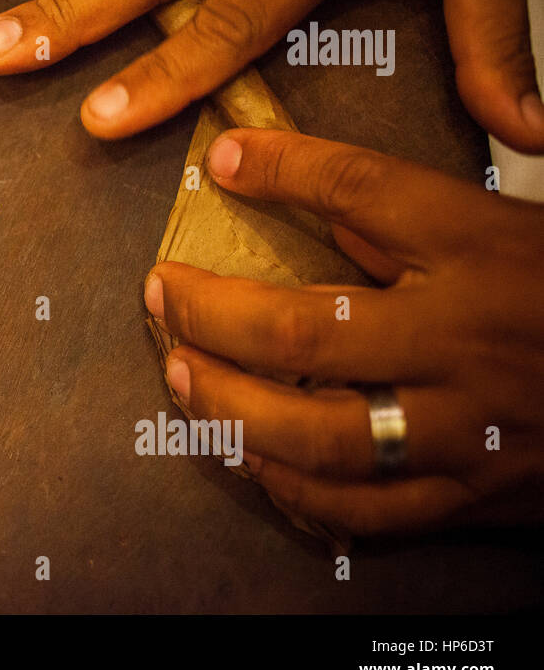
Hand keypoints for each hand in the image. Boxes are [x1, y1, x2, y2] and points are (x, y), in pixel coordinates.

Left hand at [143, 129, 543, 534]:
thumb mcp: (507, 227)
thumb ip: (403, 212)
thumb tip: (288, 184)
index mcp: (485, 253)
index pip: (368, 193)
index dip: (285, 169)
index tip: (224, 159)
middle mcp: (467, 342)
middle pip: (306, 331)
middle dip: (212, 315)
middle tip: (162, 295)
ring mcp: (469, 430)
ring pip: (318, 434)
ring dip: (229, 406)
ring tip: (182, 376)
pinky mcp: (474, 498)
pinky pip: (361, 509)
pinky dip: (291, 488)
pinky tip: (247, 456)